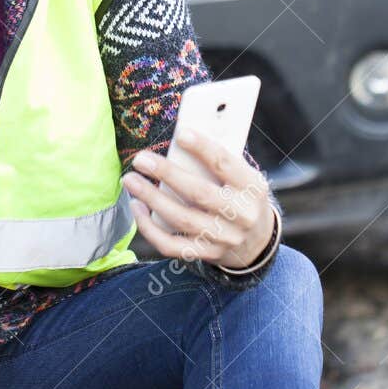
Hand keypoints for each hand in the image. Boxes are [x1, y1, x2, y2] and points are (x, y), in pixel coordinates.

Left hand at [122, 129, 275, 268]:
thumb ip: (217, 162)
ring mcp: (223, 238)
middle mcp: (240, 216)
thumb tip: (181, 140)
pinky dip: (149, 227)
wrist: (257, 242)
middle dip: (167, 173)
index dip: (203, 148)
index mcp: (252, 189)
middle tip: (141, 159)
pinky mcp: (205, 254)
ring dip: (151, 198)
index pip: (226, 165)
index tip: (181, 134)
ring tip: (131, 180)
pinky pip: (170, 244)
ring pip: (181, 218)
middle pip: (199, 193)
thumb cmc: (241, 198)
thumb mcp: (242, 178)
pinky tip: (137, 207)